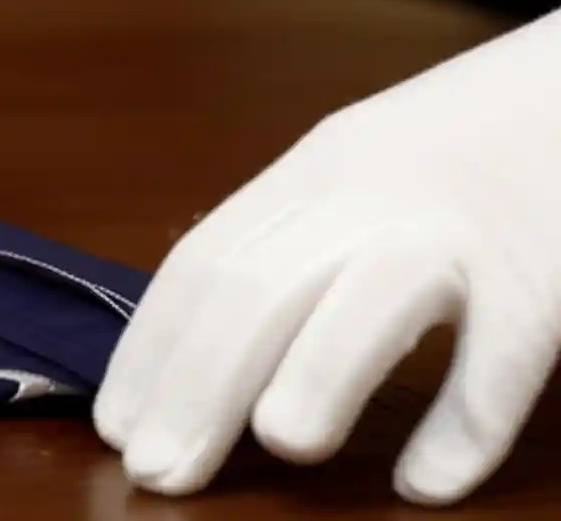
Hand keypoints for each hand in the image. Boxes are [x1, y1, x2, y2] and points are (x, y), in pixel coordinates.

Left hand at [94, 8, 560, 504]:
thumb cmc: (456, 147)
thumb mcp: (355, 170)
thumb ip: (287, 241)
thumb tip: (196, 350)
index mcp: (311, 172)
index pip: (203, 262)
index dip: (150, 350)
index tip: (113, 426)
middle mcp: (370, 193)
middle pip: (261, 285)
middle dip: (197, 385)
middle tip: (154, 473)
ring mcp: (458, 229)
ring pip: (372, 297)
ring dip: (318, 376)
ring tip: (276, 450)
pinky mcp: (542, 272)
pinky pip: (504, 355)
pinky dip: (464, 425)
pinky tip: (423, 484)